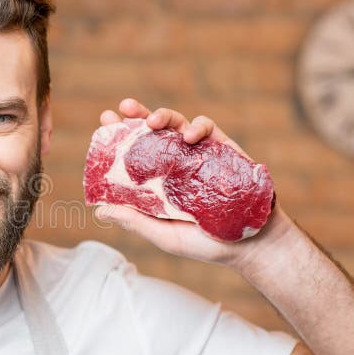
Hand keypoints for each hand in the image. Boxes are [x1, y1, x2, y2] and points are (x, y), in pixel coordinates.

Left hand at [94, 98, 291, 265]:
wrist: (252, 246)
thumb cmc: (206, 244)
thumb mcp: (165, 236)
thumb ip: (137, 222)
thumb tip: (101, 210)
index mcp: (158, 181)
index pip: (134, 153)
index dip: (119, 136)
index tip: (106, 121)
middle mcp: (175, 164)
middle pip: (153, 132)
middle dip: (137, 115)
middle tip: (123, 108)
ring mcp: (198, 155)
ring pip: (177, 124)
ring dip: (164, 116)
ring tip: (152, 122)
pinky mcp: (223, 150)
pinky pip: (208, 129)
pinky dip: (198, 127)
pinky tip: (189, 136)